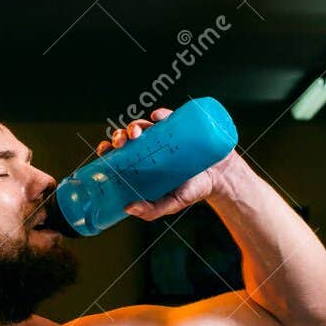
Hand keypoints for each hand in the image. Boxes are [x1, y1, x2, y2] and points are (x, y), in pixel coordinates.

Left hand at [95, 107, 241, 220]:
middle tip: (122, 143)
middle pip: (128, 137)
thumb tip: (127, 207)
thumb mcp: (171, 204)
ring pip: (144, 125)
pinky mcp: (181, 126)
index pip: (119, 153)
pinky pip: (168, 116)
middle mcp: (150, 147)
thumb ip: (151, 211)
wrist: (220, 178)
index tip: (105, 150)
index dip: (109, 148)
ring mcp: (165, 135)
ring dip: (135, 125)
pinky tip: (156, 118)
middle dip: (120, 136)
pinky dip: (160, 114)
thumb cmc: (192, 191)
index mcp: (142, 163)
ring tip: (136, 133)